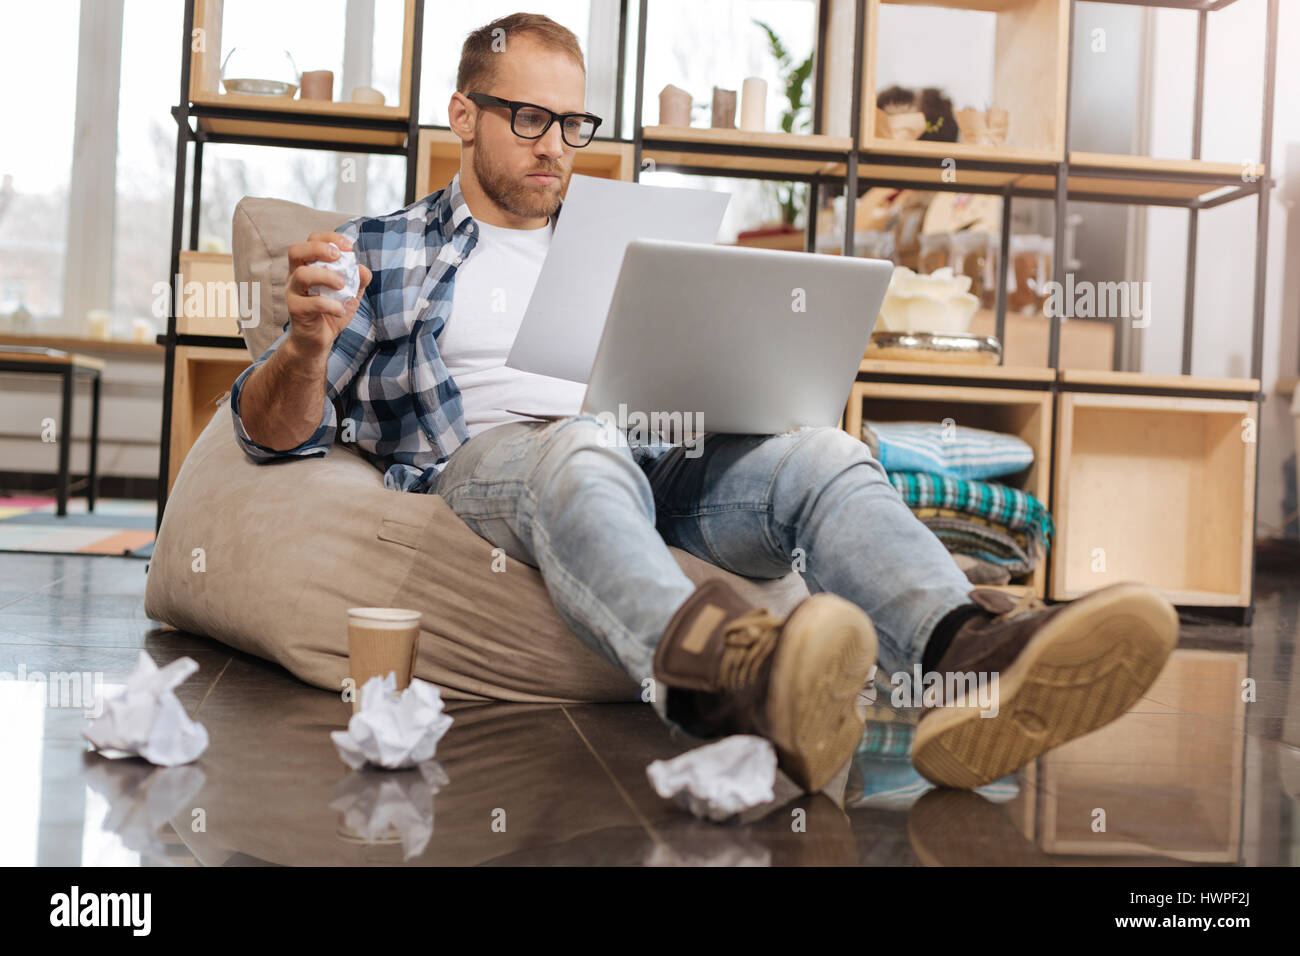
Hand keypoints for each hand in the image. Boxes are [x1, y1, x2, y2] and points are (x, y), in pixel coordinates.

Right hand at [285, 231, 371, 357]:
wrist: (317, 341)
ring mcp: (293, 293)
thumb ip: (358, 281)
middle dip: (319, 249)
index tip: (348, 246)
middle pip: (296, 251)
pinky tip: (340, 310)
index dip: (329, 238)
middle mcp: (295, 276)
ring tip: (342, 285)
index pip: (311, 241)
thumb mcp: (349, 295)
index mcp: (307, 266)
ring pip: (301, 275)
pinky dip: (330, 305)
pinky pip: (311, 303)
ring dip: (326, 276)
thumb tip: (363, 269)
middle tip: (338, 257)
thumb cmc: (330, 313)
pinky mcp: (296, 311)